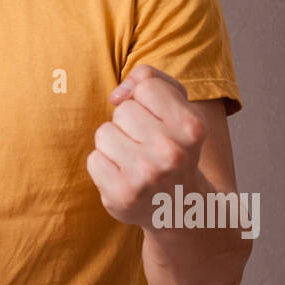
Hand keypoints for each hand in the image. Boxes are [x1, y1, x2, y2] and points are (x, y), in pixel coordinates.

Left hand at [86, 65, 207, 226]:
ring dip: (115, 144)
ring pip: (104, 132)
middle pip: (123, 109)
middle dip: (131, 123)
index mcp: (191, 127)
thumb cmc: (174, 145)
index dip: (147, 100)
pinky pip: (93, 159)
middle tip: (149, 146)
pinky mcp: (121, 195)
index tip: (160, 121)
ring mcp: (145, 176)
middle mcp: (172, 153)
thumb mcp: (178, 106)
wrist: (180, 206)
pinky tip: (125, 177)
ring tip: (136, 160)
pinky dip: (105, 165)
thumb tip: (117, 95)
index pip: (146, 86)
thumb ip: (150, 79)